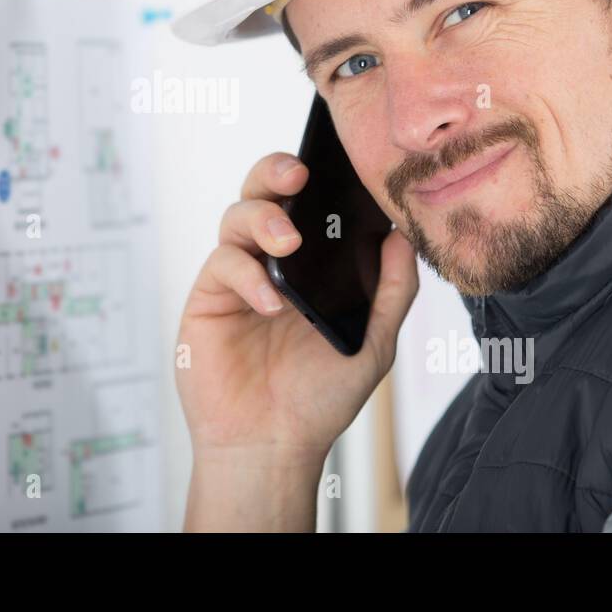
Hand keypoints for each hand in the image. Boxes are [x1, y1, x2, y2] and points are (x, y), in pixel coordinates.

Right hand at [176, 151, 419, 527]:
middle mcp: (270, 261)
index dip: (316, 177)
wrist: (273, 446)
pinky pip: (222, 263)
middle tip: (298, 178)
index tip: (334, 164)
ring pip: (237, 217)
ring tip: (287, 244)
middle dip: (276, 172)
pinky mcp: (209, 298)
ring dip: (263, 219)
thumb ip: (392, 291)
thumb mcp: (373, 342)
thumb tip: (403, 238)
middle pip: (263, 193)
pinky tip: (270, 301)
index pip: (307, 203)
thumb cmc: (318, 398)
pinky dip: (247, 274)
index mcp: (309, 263)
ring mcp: (237, 277)